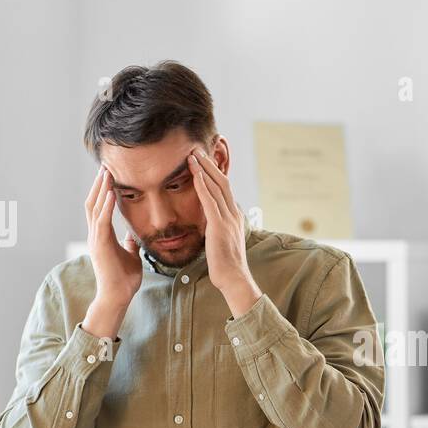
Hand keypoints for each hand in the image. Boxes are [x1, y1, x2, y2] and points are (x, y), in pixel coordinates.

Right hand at [85, 165, 141, 306]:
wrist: (117, 297)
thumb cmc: (124, 280)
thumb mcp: (131, 256)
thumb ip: (130, 243)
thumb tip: (134, 235)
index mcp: (101, 236)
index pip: (99, 207)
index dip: (103, 191)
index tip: (110, 175)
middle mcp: (95, 235)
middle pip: (93, 202)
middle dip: (99, 184)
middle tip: (105, 166)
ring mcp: (95, 239)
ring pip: (94, 208)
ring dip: (101, 189)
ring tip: (106, 172)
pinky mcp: (100, 245)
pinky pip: (102, 221)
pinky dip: (106, 206)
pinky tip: (110, 193)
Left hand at [189, 147, 260, 313]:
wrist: (234, 278)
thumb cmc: (226, 265)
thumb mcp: (223, 241)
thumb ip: (218, 228)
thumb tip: (211, 224)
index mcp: (234, 217)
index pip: (224, 189)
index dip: (214, 173)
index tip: (204, 160)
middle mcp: (233, 214)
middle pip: (222, 182)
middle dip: (209, 164)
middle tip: (197, 149)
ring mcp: (228, 219)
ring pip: (216, 186)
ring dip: (204, 168)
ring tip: (192, 154)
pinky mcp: (219, 226)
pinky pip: (209, 200)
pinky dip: (201, 183)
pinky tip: (194, 172)